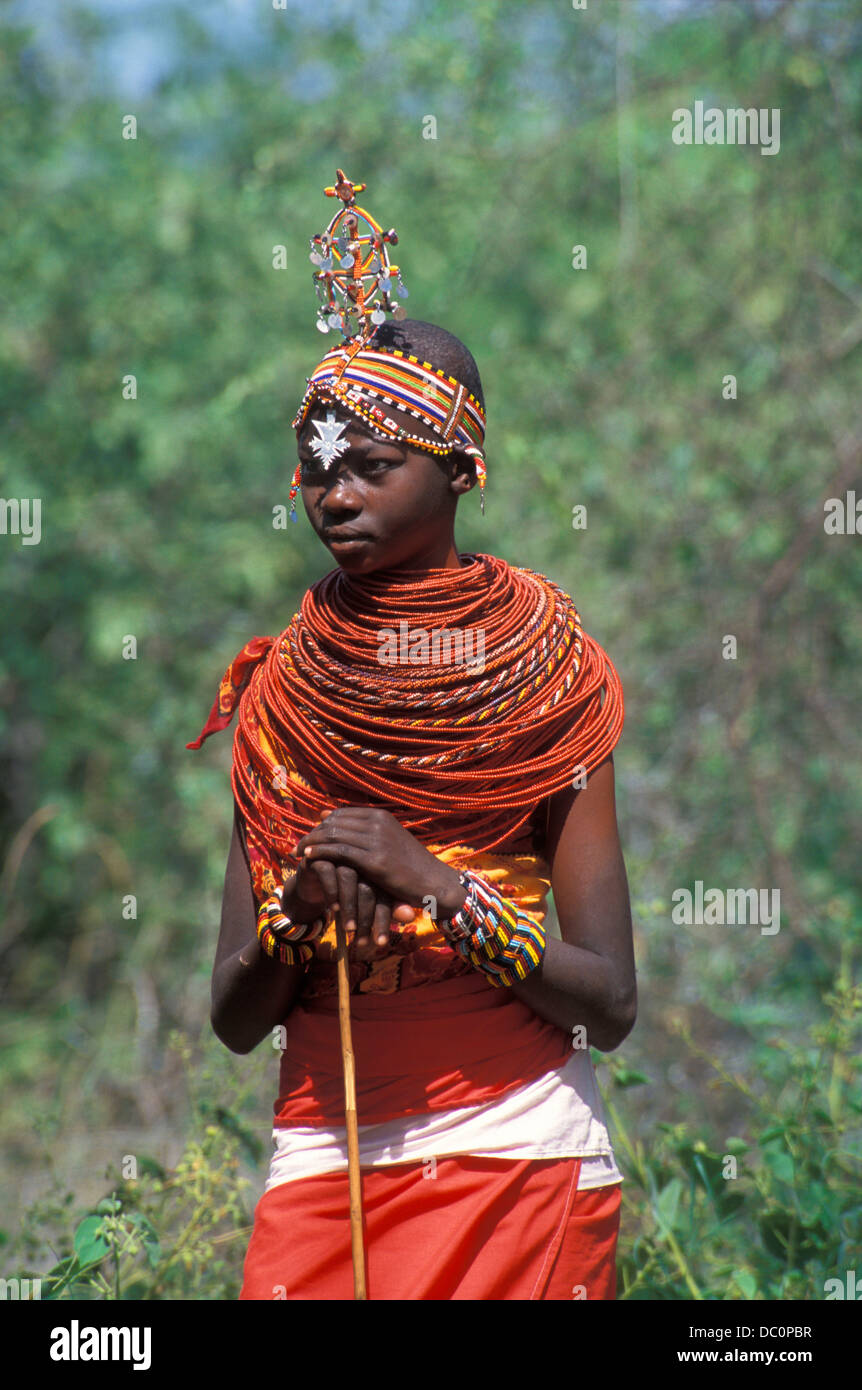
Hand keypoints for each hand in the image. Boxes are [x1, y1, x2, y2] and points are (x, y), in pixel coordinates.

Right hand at [284, 854, 414, 951]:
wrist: (314, 884)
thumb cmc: (348, 893)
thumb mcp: (370, 903)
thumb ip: (390, 908)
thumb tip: (411, 918)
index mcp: (377, 865)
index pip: (385, 891)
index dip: (385, 917)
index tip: (382, 942)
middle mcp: (360, 857)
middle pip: (368, 885)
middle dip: (368, 917)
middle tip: (365, 941)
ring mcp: (340, 854)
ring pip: (349, 878)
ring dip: (350, 907)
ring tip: (350, 930)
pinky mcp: (320, 856)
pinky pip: (328, 873)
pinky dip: (332, 893)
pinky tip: (334, 910)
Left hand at [295, 807, 467, 927]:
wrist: (434, 883)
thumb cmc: (410, 867)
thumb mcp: (387, 842)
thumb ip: (360, 831)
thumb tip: (325, 814)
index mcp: (380, 816)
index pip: (340, 814)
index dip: (320, 826)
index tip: (308, 839)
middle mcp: (378, 822)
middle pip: (333, 822)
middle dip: (312, 834)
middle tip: (297, 847)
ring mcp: (377, 839)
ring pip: (332, 834)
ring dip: (310, 843)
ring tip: (297, 854)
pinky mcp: (375, 860)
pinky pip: (338, 851)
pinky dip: (319, 853)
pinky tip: (308, 859)